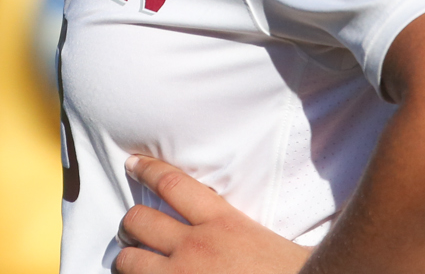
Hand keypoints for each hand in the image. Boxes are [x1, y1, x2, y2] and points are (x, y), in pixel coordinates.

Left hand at [112, 155, 311, 273]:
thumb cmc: (296, 272)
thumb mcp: (275, 241)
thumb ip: (248, 227)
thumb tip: (250, 222)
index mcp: (223, 224)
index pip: (173, 184)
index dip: (148, 169)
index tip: (133, 162)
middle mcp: (195, 247)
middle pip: (138, 219)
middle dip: (131, 226)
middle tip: (133, 232)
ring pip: (128, 261)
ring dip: (128, 262)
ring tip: (133, 264)